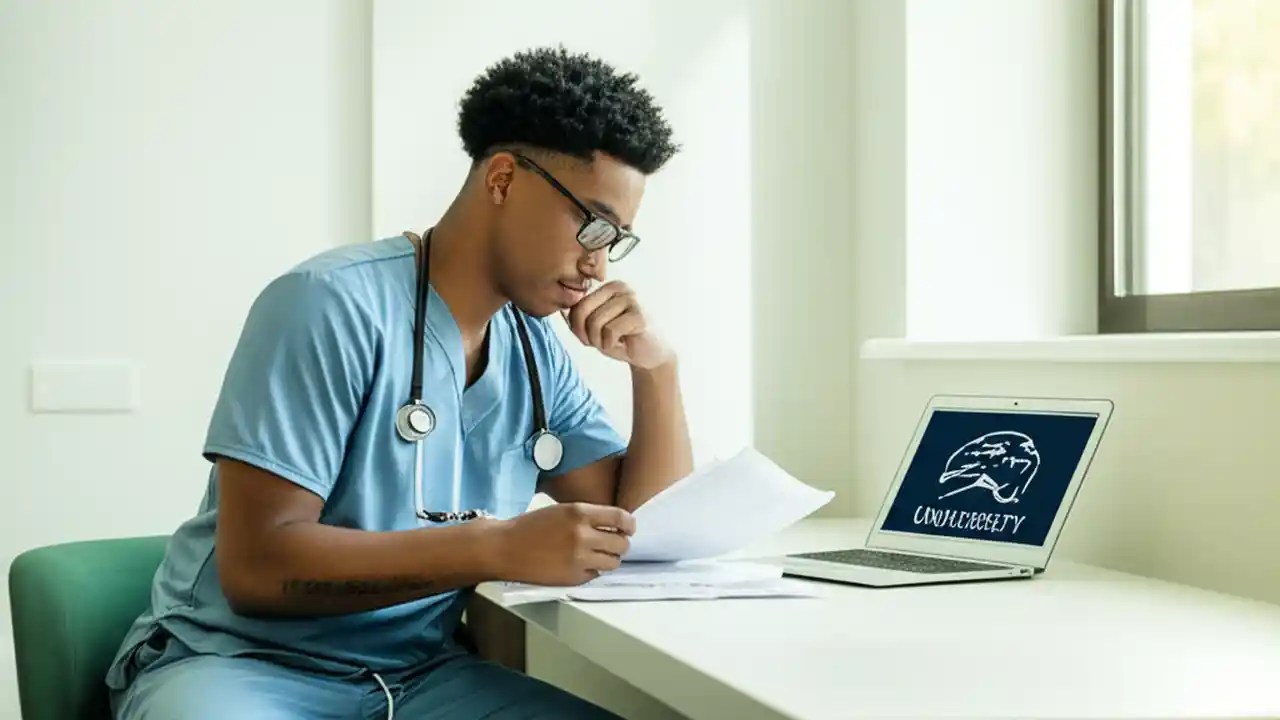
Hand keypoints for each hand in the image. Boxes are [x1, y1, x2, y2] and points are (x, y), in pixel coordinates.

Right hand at [494, 502, 635, 585]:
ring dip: (610, 559)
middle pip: (622, 543)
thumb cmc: (531, 526)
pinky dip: (593, 570)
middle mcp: (583, 536)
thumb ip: (587, 516)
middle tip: (613, 543)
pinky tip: (581, 565)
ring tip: (599, 556)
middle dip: (621, 543)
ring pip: (613, 562)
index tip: (629, 528)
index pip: (621, 518)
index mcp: (579, 513)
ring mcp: (579, 559)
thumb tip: (614, 524)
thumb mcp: (561, 510)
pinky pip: (596, 575)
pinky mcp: (573, 578)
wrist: (506, 548)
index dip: (629, 524)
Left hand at [564, 281, 673, 369]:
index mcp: (607, 287)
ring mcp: (631, 299)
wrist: (650, 354)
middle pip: (583, 311)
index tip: (590, 337)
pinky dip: (610, 344)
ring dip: (600, 341)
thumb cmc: (621, 339)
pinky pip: (610, 331)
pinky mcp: (639, 315)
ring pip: (595, 323)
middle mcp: (619, 287)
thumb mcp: (594, 327)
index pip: (576, 304)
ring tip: (613, 342)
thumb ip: (578, 317)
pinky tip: (623, 343)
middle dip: (587, 334)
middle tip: (600, 342)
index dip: (576, 327)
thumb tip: (560, 309)